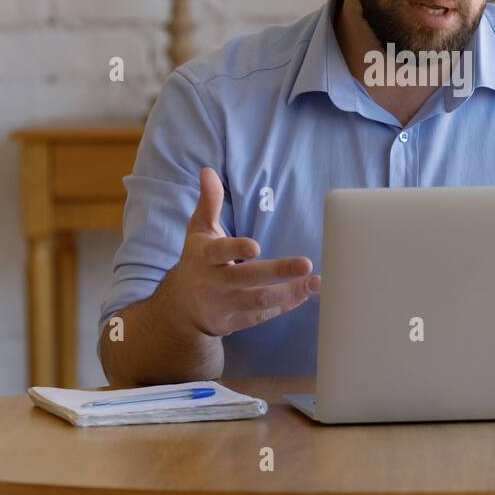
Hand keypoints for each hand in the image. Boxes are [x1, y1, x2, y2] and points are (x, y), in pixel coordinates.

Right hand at [159, 167, 320, 337]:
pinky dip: (286, 305)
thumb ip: (208, 203)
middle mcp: (213, 283)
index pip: (219, 253)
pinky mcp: (236, 322)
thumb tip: (208, 171)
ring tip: (315, 282)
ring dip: (289, 293)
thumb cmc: (196, 261)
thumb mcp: (198, 232)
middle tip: (306, 263)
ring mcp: (225, 305)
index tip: (256, 247)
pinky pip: (263, 315)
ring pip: (258, 301)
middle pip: (246, 279)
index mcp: (204, 257)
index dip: (236, 250)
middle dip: (277, 271)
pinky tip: (306, 293)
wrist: (179, 310)